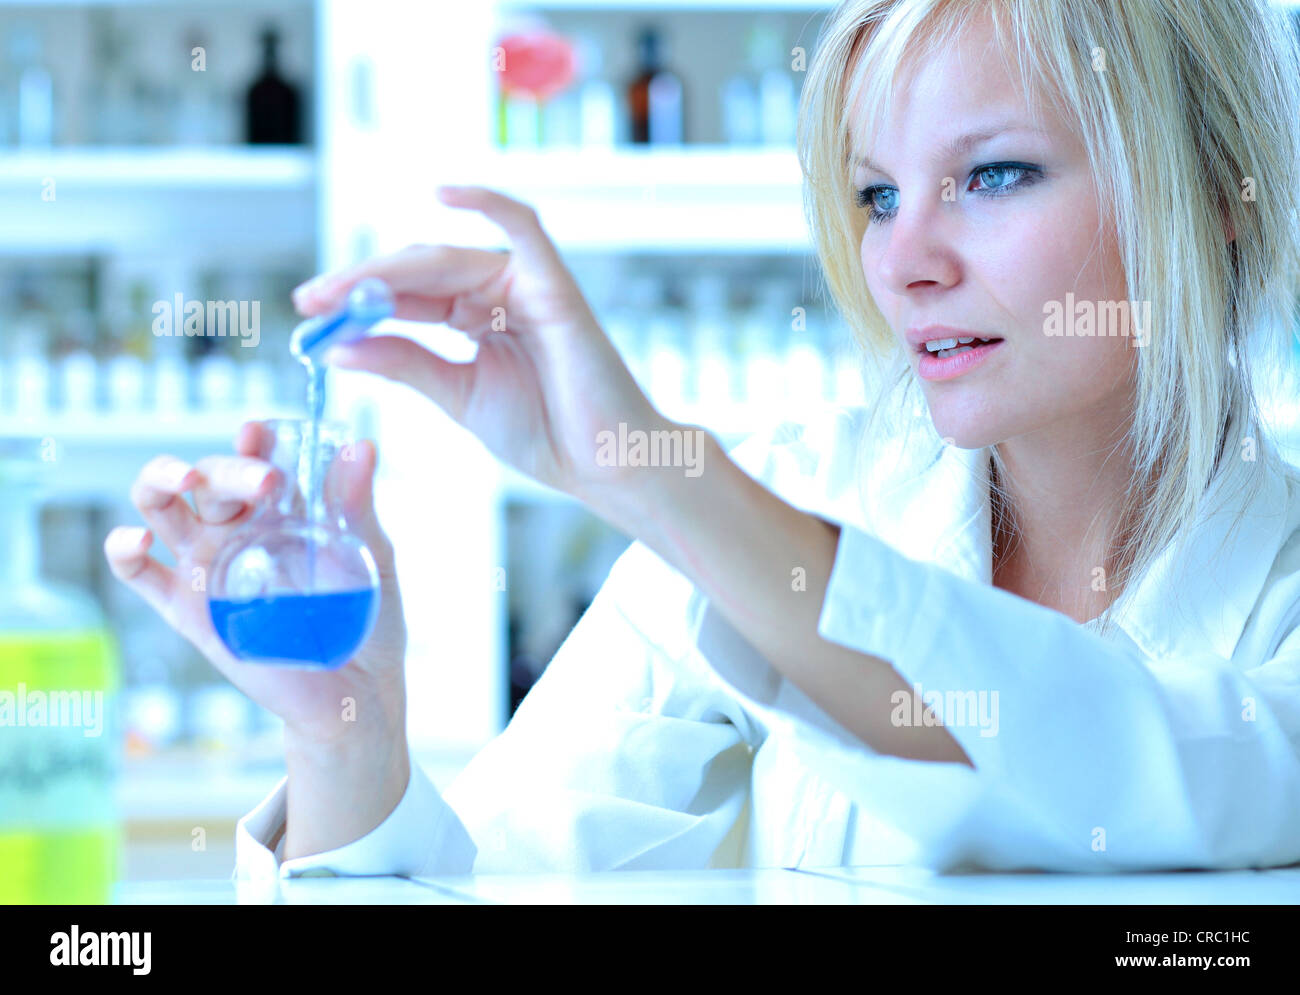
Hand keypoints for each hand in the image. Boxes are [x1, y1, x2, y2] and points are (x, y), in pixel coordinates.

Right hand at [103, 420, 407, 745]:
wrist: (355, 691)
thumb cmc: (367, 619)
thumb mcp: (372, 557)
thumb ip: (358, 505)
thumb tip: (362, 447)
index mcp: (280, 509)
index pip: (254, 458)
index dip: (250, 441)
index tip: (258, 433)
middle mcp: (236, 527)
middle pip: (209, 477)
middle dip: (229, 469)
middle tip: (265, 483)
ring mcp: (206, 564)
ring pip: (159, 504)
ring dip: (159, 480)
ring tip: (181, 479)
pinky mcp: (185, 608)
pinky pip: (137, 573)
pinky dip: (124, 548)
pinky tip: (139, 540)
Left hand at [292, 184, 674, 517]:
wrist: (604, 464)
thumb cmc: (547, 434)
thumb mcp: (457, 395)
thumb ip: (403, 364)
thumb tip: (336, 347)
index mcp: (475, 319)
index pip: (405, 298)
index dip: (354, 301)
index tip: (306, 313)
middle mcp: (497, 294)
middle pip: (416, 273)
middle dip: (360, 284)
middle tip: (312, 300)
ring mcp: (527, 284)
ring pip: (446, 257)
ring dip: (388, 270)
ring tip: (341, 289)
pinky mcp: (553, 284)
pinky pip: (522, 226)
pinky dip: (487, 200)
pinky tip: (442, 192)